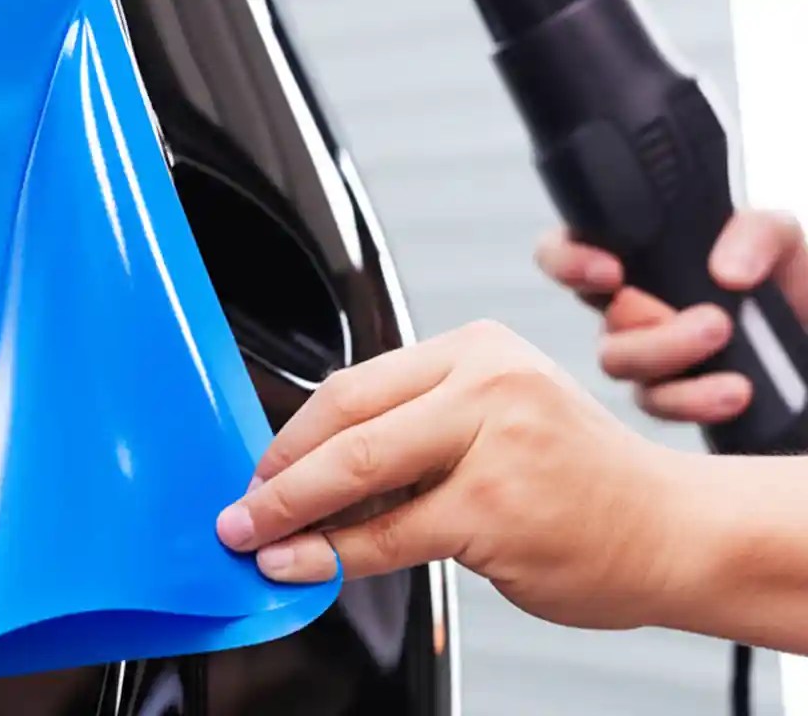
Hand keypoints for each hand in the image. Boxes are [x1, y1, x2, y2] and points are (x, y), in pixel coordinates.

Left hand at [216, 321, 689, 630]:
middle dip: (277, 472)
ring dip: (291, 512)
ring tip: (255, 536)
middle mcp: (485, 381)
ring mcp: (493, 443)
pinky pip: (389, 535)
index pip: (354, 383)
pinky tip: (302, 564)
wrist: (671, 528)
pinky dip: (332, 555)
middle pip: (345, 421)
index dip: (293, 433)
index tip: (262, 468)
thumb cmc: (578, 477)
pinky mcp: (496, 508)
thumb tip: (314, 467)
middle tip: (241, 507)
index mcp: (477, 348)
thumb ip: (414, 429)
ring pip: (357, 474)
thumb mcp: (498, 418)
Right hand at [536, 210, 807, 423]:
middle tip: (712, 321)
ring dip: (670, 356)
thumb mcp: (779, 238)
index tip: (612, 272)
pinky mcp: (670, 397)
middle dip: (650, 329)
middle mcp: (626, 309)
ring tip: (727, 343)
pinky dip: (696, 399)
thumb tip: (726, 272)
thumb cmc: (779, 278)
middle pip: (601, 325)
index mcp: (633, 258)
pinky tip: (736, 391)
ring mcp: (644, 356)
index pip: (563, 252)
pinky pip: (658, 404)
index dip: (567, 262)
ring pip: (618, 365)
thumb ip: (754, 232)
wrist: (807, 330)